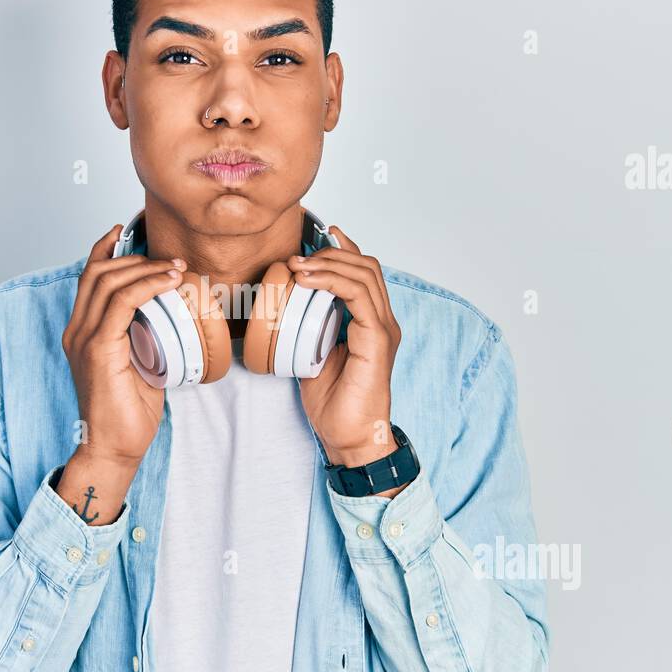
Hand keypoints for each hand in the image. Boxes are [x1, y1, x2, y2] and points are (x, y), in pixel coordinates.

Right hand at [61, 225, 185, 466]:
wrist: (114, 448)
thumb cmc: (128, 413)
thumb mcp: (139, 363)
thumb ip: (143, 335)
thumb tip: (168, 312)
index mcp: (82, 332)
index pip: (88, 278)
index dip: (104, 249)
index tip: (126, 232)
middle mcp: (76, 331)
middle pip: (97, 272)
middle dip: (134, 257)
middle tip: (170, 259)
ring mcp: (83, 339)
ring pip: (108, 281)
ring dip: (145, 268)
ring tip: (175, 267)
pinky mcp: (97, 349)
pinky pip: (121, 302)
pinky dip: (146, 285)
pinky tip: (168, 282)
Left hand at [288, 226, 401, 470]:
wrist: (349, 437)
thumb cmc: (334, 403)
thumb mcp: (314, 354)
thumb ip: (311, 327)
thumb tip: (288, 305)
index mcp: (372, 323)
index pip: (364, 273)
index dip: (345, 249)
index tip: (321, 234)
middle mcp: (384, 322)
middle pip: (367, 267)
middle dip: (331, 254)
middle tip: (297, 257)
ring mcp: (384, 330)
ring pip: (364, 276)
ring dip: (329, 265)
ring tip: (297, 266)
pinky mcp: (378, 341)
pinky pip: (360, 298)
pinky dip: (333, 283)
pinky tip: (309, 281)